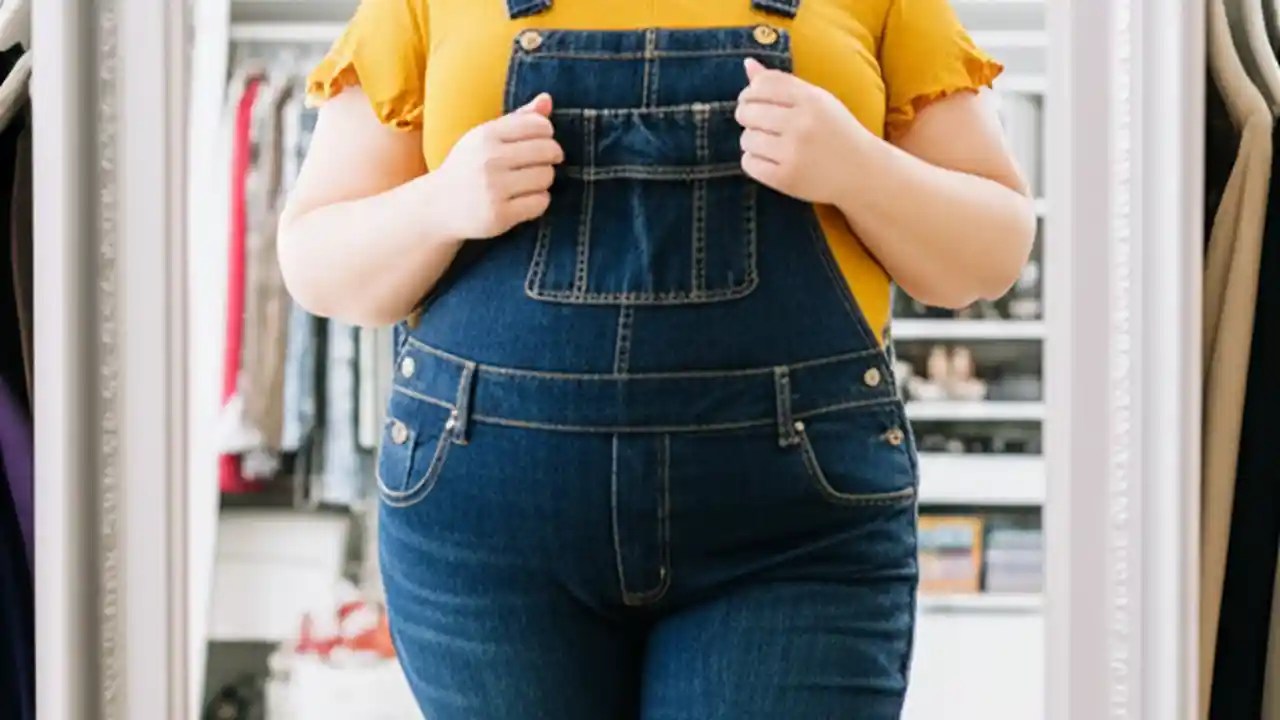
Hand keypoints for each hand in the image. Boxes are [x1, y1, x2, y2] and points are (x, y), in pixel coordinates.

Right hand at [434, 93, 563, 238]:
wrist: (437, 206)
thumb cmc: (468, 167)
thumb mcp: (485, 138)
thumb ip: (518, 119)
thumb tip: (547, 99)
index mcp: (486, 135)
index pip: (538, 124)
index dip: (547, 133)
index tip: (540, 142)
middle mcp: (489, 159)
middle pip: (548, 150)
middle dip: (550, 157)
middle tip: (540, 164)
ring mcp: (494, 189)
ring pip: (546, 177)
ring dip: (544, 181)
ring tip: (528, 183)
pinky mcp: (499, 215)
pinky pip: (541, 202)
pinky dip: (538, 201)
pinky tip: (523, 200)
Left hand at [736, 58, 870, 203]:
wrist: (862, 172)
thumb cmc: (837, 131)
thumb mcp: (818, 100)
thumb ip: (783, 82)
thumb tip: (747, 63)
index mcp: (812, 100)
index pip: (763, 84)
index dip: (750, 91)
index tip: (753, 100)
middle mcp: (801, 124)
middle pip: (748, 111)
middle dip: (747, 115)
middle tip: (758, 122)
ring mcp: (793, 153)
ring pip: (746, 138)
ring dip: (751, 140)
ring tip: (769, 143)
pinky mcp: (785, 178)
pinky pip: (748, 163)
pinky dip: (753, 161)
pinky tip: (769, 159)